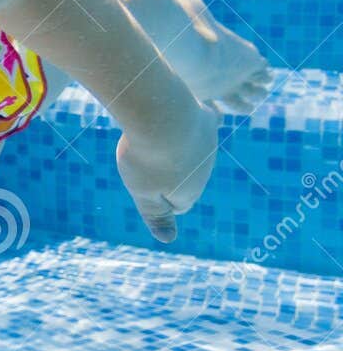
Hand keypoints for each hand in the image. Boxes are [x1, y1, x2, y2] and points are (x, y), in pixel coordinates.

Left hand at [115, 102, 219, 242]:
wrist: (162, 111)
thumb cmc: (147, 156)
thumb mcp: (143, 192)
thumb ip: (156, 215)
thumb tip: (167, 239)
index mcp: (191, 190)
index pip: (179, 204)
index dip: (158, 196)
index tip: (145, 183)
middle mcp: (206, 168)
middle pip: (185, 176)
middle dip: (165, 169)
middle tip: (143, 157)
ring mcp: (208, 142)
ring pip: (188, 148)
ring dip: (169, 144)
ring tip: (149, 134)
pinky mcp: (204, 117)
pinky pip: (194, 123)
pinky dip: (180, 121)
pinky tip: (167, 113)